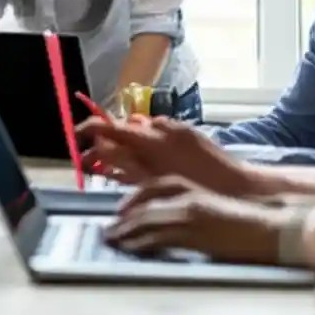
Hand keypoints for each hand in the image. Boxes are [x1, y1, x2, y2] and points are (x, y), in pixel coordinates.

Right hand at [76, 115, 255, 195]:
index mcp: (149, 138)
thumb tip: (102, 154)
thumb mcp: (152, 181)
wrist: (238, 187)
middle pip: (123, 127)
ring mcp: (175, 127)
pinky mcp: (188, 131)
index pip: (107, 125)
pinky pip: (159, 132)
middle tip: (97, 163)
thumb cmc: (195, 189)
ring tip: (124, 166)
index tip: (76, 140)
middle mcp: (160, 126)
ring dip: (129, 144)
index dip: (87, 130)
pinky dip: (148, 144)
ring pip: (141, 130)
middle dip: (107, 143)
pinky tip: (149, 163)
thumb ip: (125, 165)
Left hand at [106, 176, 282, 264]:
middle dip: (124, 216)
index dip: (134, 197)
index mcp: (194, 188)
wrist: (271, 228)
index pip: (156, 186)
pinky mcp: (195, 232)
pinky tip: (131, 248)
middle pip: (146, 202)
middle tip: (110, 229)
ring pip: (148, 219)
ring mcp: (191, 214)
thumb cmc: (247, 220)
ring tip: (113, 239)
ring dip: (126, 230)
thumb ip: (193, 207)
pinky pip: (159, 236)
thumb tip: (173, 219)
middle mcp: (189, 196)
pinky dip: (141, 242)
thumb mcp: (214, 207)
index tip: (121, 209)